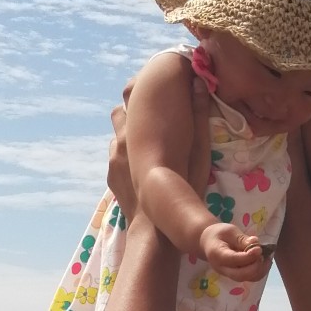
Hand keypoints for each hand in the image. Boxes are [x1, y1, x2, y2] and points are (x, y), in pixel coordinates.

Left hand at [108, 68, 212, 222]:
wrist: (154, 227)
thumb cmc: (182, 187)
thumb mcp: (199, 151)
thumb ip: (199, 115)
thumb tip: (200, 82)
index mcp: (138, 129)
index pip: (130, 95)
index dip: (140, 90)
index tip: (153, 91)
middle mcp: (120, 139)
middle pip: (118, 112)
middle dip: (131, 111)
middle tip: (149, 117)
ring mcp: (113, 159)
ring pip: (116, 136)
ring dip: (127, 136)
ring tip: (145, 144)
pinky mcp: (111, 175)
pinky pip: (116, 156)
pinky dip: (125, 156)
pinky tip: (139, 165)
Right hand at [199, 218, 269, 282]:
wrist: (209, 243)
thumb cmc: (219, 234)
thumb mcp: (229, 231)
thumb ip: (241, 238)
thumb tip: (255, 243)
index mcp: (217, 255)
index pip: (234, 260)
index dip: (249, 256)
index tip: (259, 248)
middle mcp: (222, 268)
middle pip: (240, 275)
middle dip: (255, 266)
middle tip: (263, 254)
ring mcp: (229, 274)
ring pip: (247, 278)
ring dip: (260, 270)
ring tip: (266, 257)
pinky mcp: (236, 275)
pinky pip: (250, 278)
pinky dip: (260, 271)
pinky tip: (264, 261)